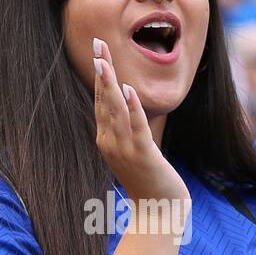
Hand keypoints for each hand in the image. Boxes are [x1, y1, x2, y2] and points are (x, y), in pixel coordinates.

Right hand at [92, 37, 189, 207]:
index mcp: (106, 139)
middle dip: (101, 71)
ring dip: (110, 84)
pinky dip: (132, 108)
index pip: (101, 101)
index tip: (98, 49)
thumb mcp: (131, 150)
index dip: (100, 75)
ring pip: (116, 111)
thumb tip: (124, 104)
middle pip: (104, 100)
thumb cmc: (148, 180)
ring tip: (105, 61)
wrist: (158, 211)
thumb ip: (124, 129)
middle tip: (97, 43)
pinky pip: (136, 128)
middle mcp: (110, 142)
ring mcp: (124, 149)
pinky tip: (129, 90)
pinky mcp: (142, 156)